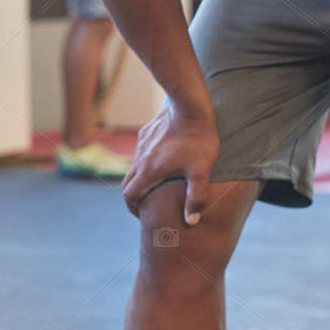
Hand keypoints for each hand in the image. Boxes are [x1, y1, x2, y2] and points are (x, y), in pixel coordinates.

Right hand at [121, 101, 220, 224]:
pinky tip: (162, 159)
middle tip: (145, 205)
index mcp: (149, 171)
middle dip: (133, 196)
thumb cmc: (198, 141)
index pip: (129, 195)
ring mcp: (143, 143)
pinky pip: (142, 150)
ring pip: (134, 166)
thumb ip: (196, 198)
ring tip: (156, 184)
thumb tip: (191, 222)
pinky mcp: (148, 131)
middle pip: (127, 182)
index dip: (133, 208)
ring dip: (140, 178)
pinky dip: (146, 161)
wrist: (191, 107)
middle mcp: (141, 158)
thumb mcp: (201, 172)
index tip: (143, 215)